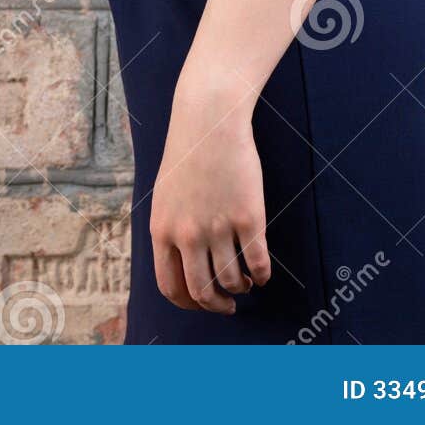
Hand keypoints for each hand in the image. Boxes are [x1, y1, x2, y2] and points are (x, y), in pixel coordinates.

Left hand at [149, 81, 271, 314]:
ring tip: (244, 283)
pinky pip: (257, 262)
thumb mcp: (164, 195)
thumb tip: (179, 266)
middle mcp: (188, 234)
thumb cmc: (188, 153)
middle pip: (202, 291)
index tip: (202, 304)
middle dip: (216, 305)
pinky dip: (261, 276)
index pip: (171, 287)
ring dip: (240, 287)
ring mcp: (218, 226)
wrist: (209, 119)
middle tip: (228, 305)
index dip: (189, 303)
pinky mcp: (248, 216)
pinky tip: (262, 274)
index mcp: (162, 230)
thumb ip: (169, 230)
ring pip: (231, 280)